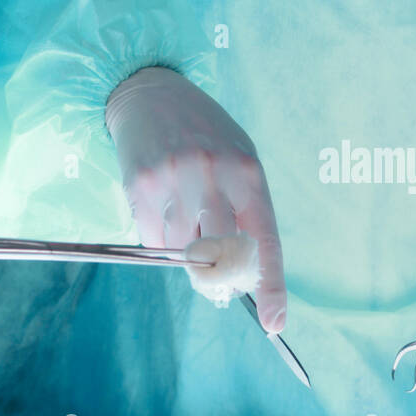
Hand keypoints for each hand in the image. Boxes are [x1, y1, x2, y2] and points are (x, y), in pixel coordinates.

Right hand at [105, 68, 286, 331]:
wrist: (152, 93)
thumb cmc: (206, 135)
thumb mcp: (239, 161)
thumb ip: (244, 211)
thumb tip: (238, 273)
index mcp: (248, 174)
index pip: (265, 241)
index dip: (272, 286)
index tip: (274, 323)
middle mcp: (214, 176)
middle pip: (219, 256)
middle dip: (216, 278)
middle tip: (213, 280)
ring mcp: (175, 180)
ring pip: (182, 252)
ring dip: (184, 251)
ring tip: (183, 214)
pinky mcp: (140, 185)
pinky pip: (152, 238)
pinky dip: (159, 235)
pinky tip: (161, 204)